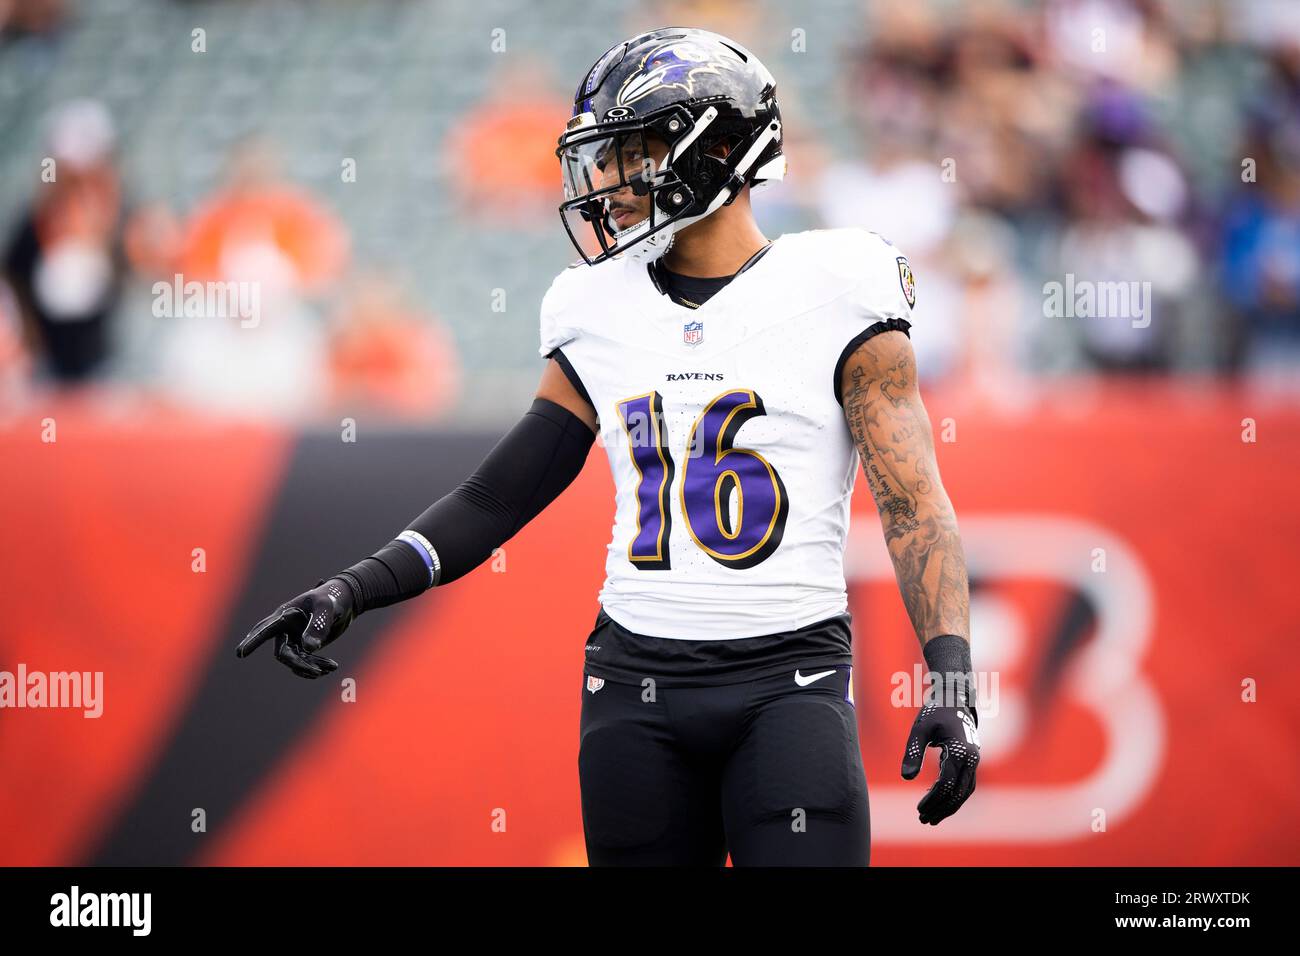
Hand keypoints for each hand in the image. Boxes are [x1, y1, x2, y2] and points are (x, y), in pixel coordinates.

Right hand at [235, 578, 355, 678]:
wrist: (346, 599)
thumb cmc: (332, 597)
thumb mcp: (327, 608)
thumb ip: (318, 625)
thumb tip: (309, 648)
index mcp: (285, 614)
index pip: (265, 629)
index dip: (253, 640)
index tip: (240, 653)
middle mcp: (286, 629)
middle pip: (282, 653)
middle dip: (298, 663)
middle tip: (316, 672)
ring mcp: (294, 639)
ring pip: (295, 661)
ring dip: (311, 667)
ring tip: (332, 667)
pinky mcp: (305, 647)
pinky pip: (304, 663)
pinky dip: (315, 667)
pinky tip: (330, 668)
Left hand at [900, 686, 979, 824]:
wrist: (954, 697)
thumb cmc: (935, 712)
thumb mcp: (920, 729)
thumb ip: (913, 752)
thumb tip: (906, 778)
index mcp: (960, 751)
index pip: (947, 783)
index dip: (933, 799)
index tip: (919, 809)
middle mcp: (972, 759)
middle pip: (959, 793)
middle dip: (942, 809)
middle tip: (924, 820)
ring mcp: (974, 761)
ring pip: (965, 792)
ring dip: (949, 807)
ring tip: (931, 819)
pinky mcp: (971, 761)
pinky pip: (966, 786)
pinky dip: (954, 798)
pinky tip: (940, 805)